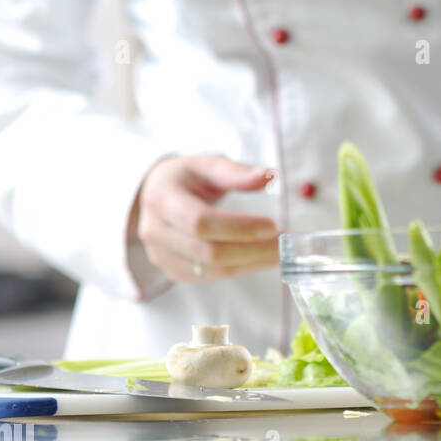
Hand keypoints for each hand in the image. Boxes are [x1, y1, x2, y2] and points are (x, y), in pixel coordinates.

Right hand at [132, 155, 279, 282]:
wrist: (155, 194)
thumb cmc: (186, 177)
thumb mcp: (207, 164)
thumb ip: (236, 172)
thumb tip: (271, 177)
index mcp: (162, 198)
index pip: (201, 222)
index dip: (239, 228)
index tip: (273, 226)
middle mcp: (155, 231)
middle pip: (208, 251)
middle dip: (252, 250)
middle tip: (285, 244)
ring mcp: (159, 255)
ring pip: (211, 269)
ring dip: (250, 263)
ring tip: (279, 251)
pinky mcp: (170, 270)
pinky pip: (208, 276)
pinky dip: (238, 269)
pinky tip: (259, 257)